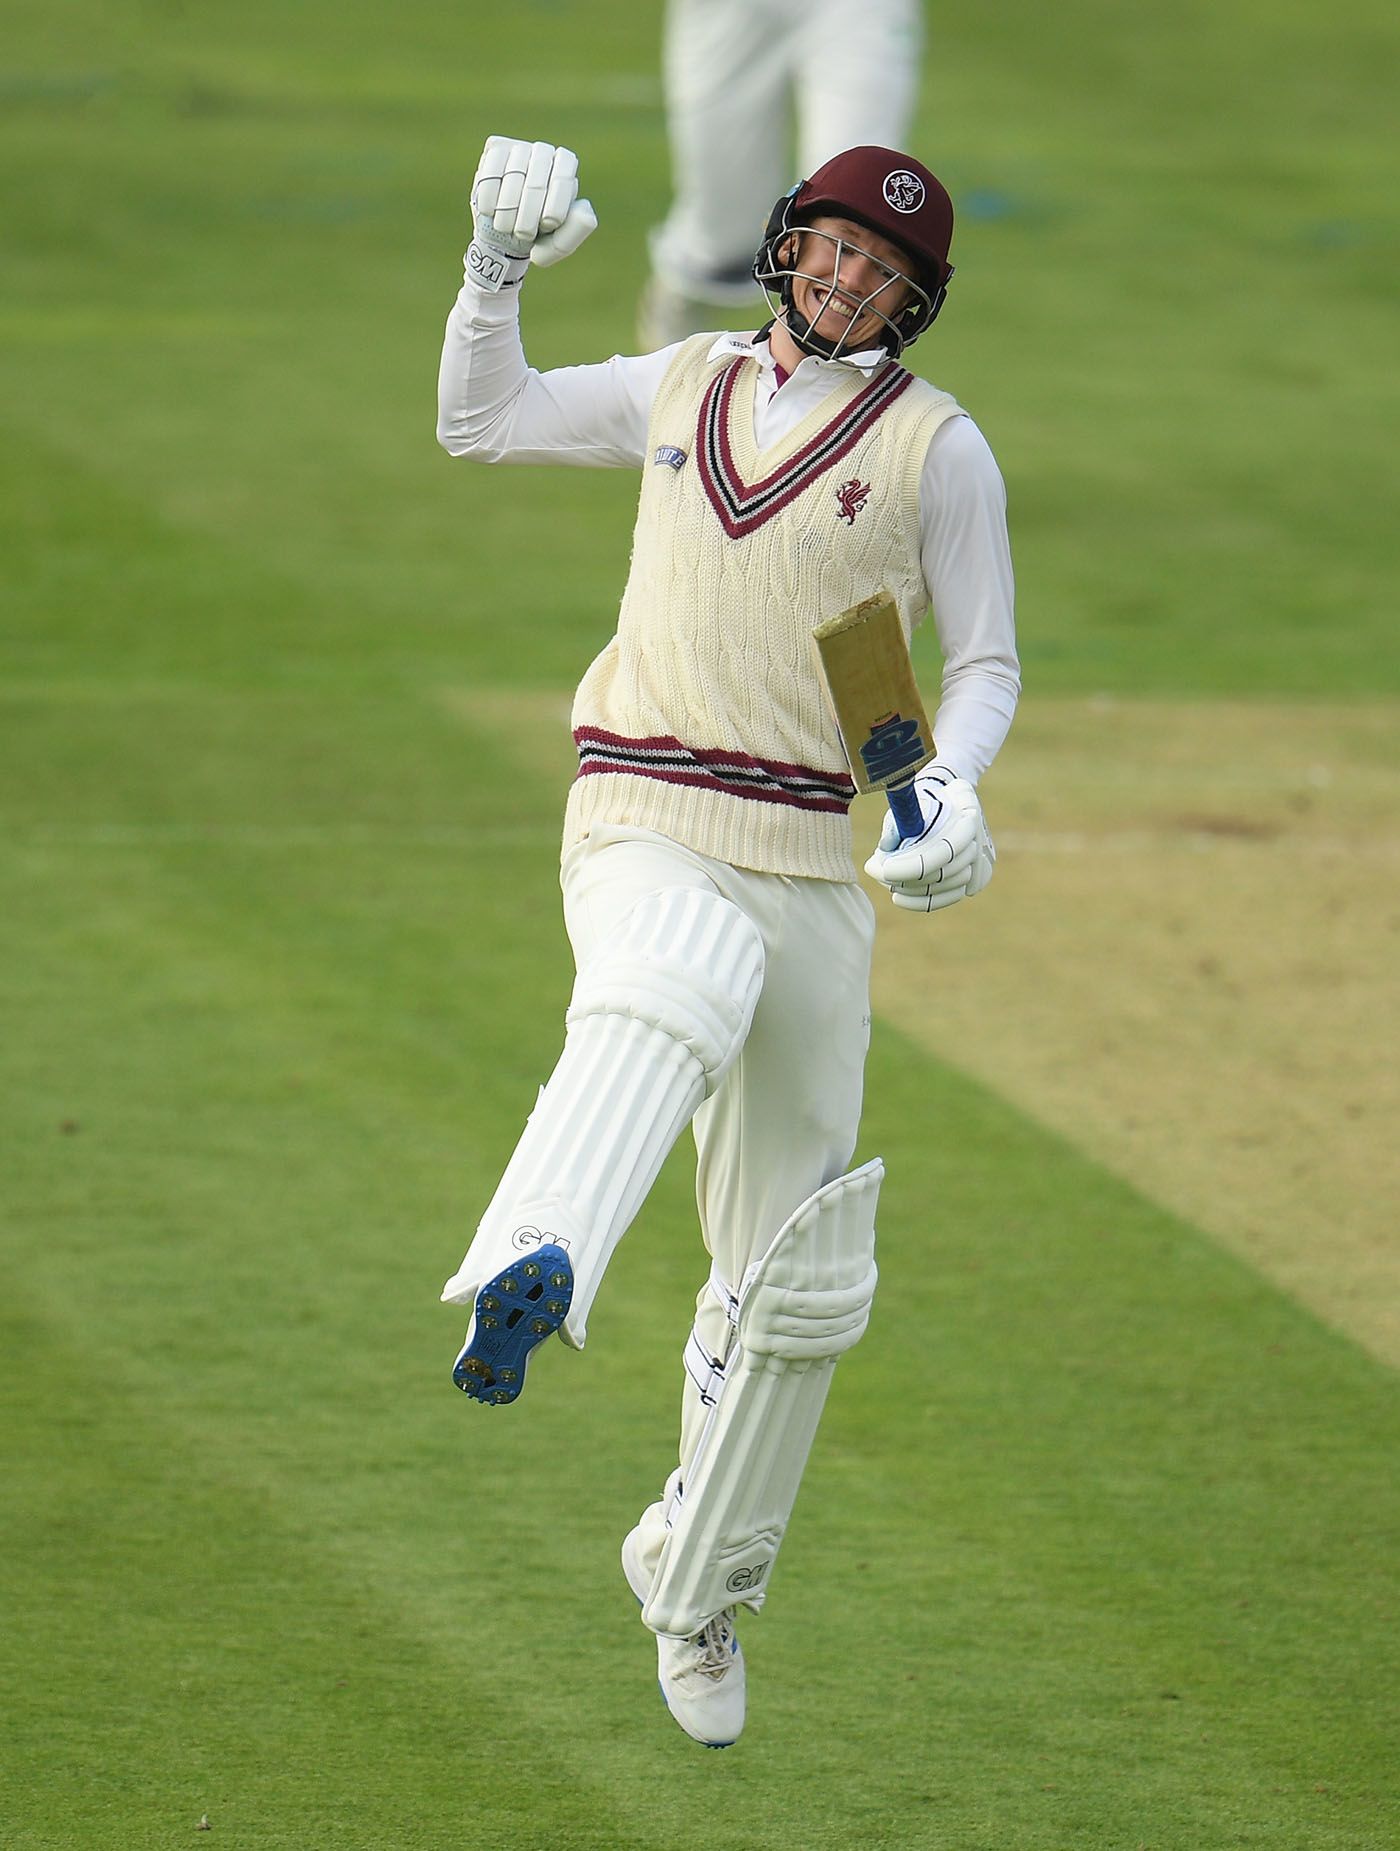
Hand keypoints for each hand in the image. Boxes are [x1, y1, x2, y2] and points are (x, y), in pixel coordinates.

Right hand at [467, 136, 596, 290]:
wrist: (505, 234)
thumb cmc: (537, 236)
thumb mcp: (559, 242)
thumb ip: (577, 229)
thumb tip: (585, 208)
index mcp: (566, 168)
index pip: (563, 179)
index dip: (553, 208)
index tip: (547, 225)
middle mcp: (544, 152)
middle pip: (536, 183)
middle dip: (528, 217)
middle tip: (524, 234)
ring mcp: (519, 148)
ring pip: (512, 178)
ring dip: (508, 212)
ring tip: (507, 227)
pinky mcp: (495, 152)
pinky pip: (491, 174)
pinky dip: (489, 200)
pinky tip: (491, 212)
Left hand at [863, 765, 994, 912]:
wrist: (949, 802)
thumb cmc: (926, 802)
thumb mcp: (909, 803)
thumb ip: (898, 823)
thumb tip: (885, 848)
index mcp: (967, 816)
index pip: (943, 853)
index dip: (913, 866)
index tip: (885, 869)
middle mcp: (978, 842)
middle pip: (942, 873)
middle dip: (905, 877)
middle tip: (874, 870)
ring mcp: (978, 862)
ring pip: (943, 887)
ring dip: (910, 888)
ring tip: (883, 877)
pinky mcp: (973, 879)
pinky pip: (948, 897)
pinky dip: (922, 901)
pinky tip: (898, 898)